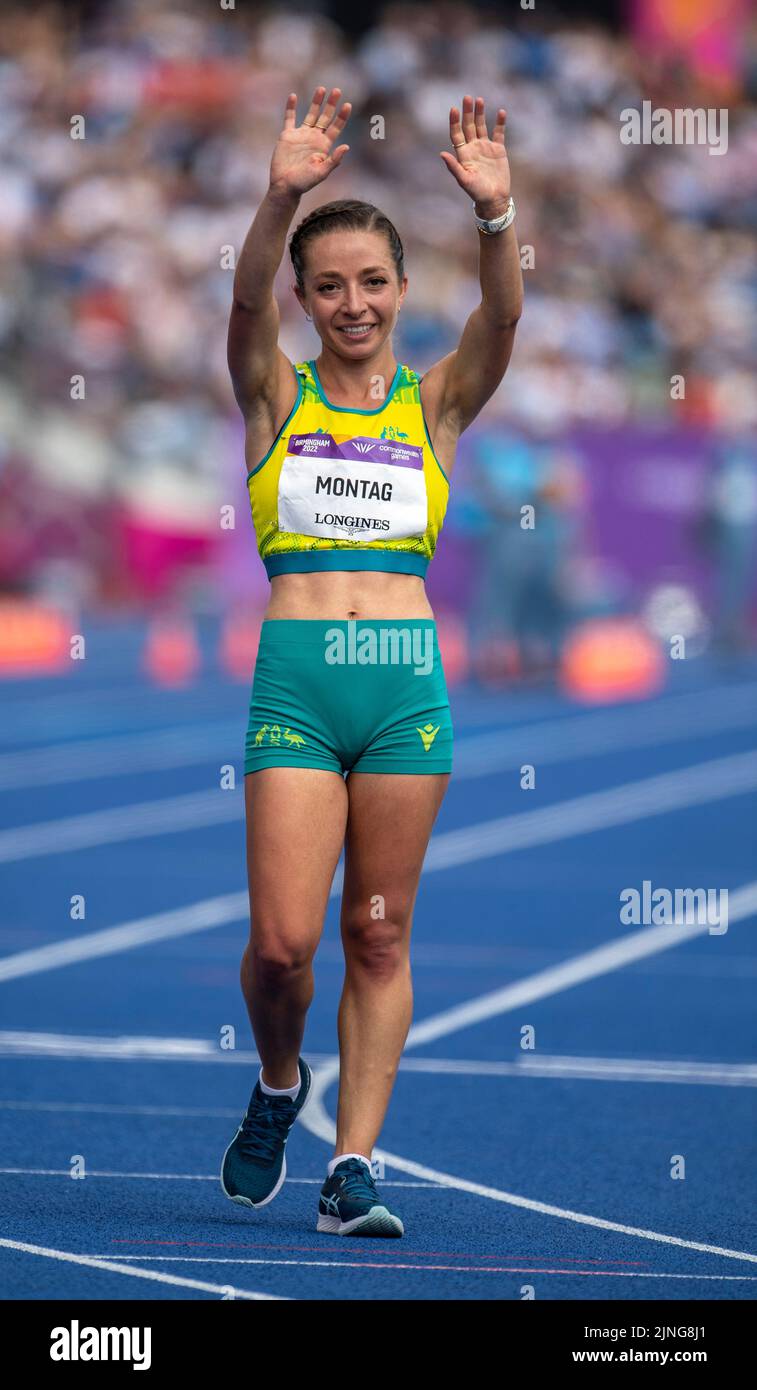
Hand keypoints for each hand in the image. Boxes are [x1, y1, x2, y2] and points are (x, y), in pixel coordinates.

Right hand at [269, 86, 350, 198]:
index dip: (342, 116)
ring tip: (321, 89)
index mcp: (324, 146)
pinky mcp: (287, 135)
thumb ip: (334, 160)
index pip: (336, 127)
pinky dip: (291, 107)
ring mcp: (301, 135)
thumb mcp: (322, 173)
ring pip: (310, 114)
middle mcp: (314, 138)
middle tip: (337, 90)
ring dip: (316, 102)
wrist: (285, 186)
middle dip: (331, 104)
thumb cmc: (304, 183)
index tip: (348, 105)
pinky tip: (294, 96)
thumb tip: (347, 146)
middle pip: (325, 117)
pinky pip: (289, 118)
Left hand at [439, 96, 510, 216]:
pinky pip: (499, 132)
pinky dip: (500, 123)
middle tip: (467, 97)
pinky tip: (501, 112)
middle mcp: (473, 148)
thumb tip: (441, 154)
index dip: (454, 122)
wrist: (494, 199)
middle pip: (468, 126)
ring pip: (481, 126)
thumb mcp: (464, 180)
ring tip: (480, 100)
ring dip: (480, 113)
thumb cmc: (477, 192)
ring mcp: (486, 147)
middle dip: (467, 112)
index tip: (454, 109)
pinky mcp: (498, 149)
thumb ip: (454, 167)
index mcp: (463, 154)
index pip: (456, 134)